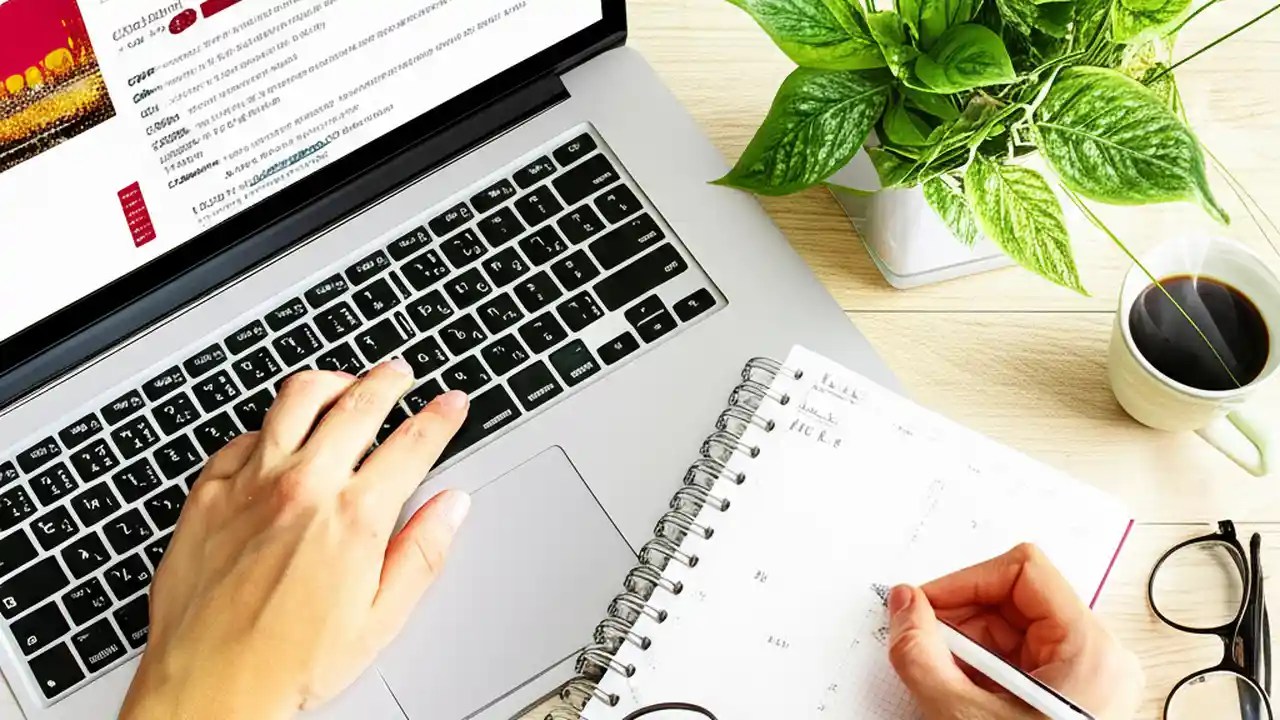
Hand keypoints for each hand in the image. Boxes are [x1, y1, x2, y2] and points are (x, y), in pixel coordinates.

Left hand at [121, 360, 471, 719]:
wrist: (207, 689)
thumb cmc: (288, 664)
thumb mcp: (379, 620)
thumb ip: (422, 554)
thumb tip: (451, 508)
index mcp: (353, 518)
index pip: (412, 443)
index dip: (440, 416)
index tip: (451, 404)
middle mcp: (303, 487)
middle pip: (358, 403)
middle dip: (389, 381)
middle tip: (401, 375)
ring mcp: (251, 484)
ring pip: (296, 399)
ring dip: (330, 382)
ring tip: (344, 383)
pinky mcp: (209, 493)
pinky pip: (244, 435)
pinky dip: (271, 424)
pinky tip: (280, 433)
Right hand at [887, 544, 1142, 719]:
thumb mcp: (959, 714)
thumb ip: (920, 650)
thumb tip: (904, 606)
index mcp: (1090, 649)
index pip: (1022, 569)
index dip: (964, 580)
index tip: (923, 604)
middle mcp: (1099, 658)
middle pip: (1014, 601)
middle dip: (960, 623)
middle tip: (922, 646)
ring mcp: (1088, 681)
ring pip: (1012, 633)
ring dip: (966, 651)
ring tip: (944, 682)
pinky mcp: (1072, 701)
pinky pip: (1019, 663)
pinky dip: (982, 673)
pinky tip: (963, 697)